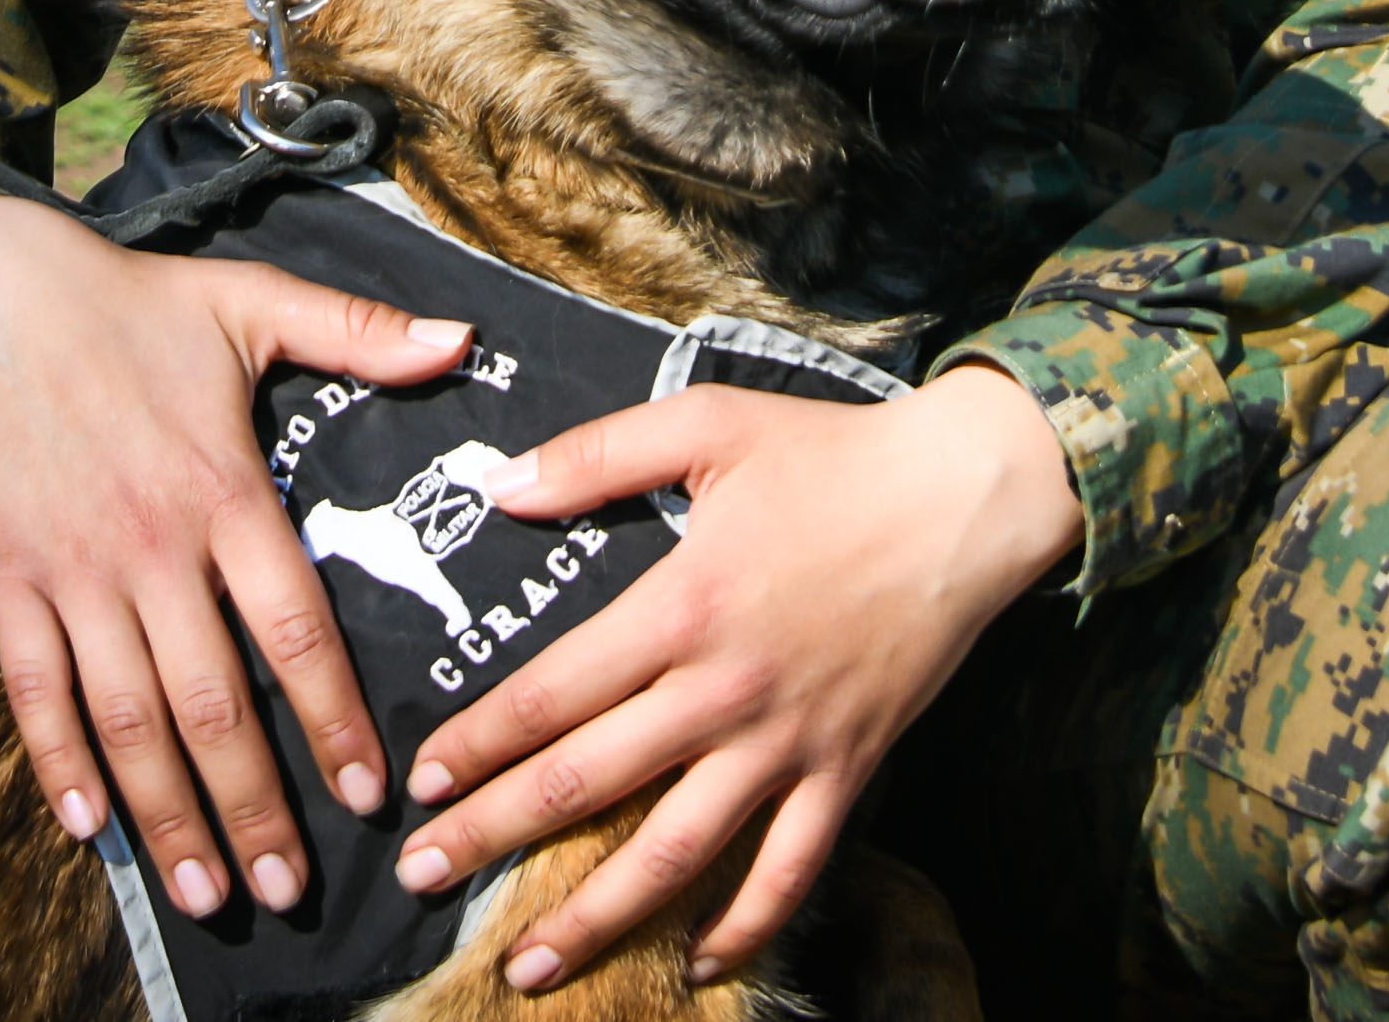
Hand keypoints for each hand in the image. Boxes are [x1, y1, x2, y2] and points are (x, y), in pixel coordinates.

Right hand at [0, 194, 477, 921]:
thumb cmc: (136, 303)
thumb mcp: (254, 300)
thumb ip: (359, 331)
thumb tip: (461, 341)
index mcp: (224, 490)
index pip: (292, 626)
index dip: (331, 715)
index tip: (367, 789)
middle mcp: (151, 546)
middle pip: (210, 701)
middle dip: (253, 806)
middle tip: (288, 888)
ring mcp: (74, 570)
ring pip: (126, 716)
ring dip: (167, 812)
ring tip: (206, 891)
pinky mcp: (10, 578)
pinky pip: (32, 688)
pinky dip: (58, 762)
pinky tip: (91, 827)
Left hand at [391, 365, 1082, 989]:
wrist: (965, 497)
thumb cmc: (833, 455)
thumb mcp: (708, 422)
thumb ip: (597, 455)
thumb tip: (499, 489)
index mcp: (681, 605)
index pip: (551, 695)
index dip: (478, 744)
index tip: (423, 782)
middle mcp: (725, 689)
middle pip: (588, 783)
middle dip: (494, 836)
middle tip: (423, 876)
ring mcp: (788, 742)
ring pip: (676, 853)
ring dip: (595, 916)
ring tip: (528, 966)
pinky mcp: (846, 769)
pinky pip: (791, 871)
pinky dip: (746, 928)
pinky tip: (696, 965)